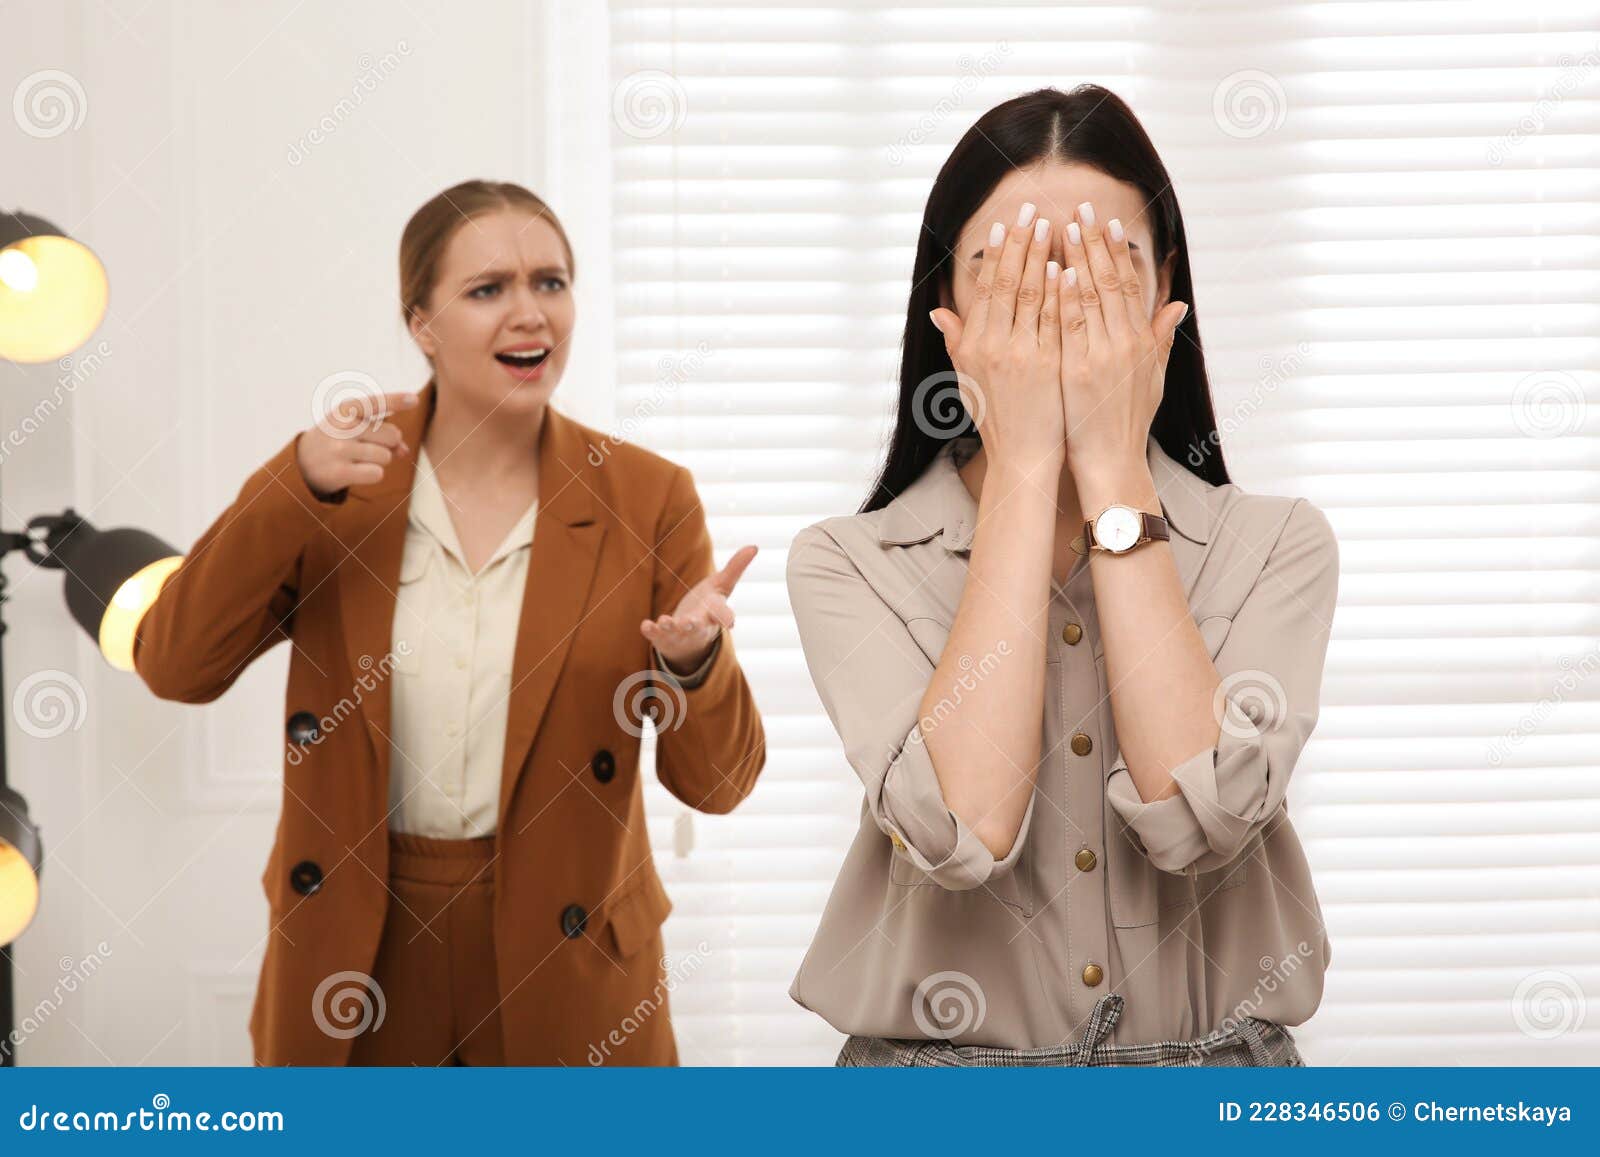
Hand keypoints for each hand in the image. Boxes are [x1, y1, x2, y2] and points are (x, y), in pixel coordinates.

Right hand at [296, 390, 418, 500]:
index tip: (414, 400)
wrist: (302, 463)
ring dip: (380, 461)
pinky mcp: (338, 472)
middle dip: (389, 444)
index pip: (375, 402)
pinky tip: (357, 472)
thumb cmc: (337, 440)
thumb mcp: (355, 428)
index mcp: (346, 409)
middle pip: (392, 436)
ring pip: (386, 456)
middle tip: (367, 446)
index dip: (396, 401)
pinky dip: (373, 474)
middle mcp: (342, 426)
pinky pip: (376, 473)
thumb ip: (383, 432)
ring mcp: (339, 449)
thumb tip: (404, 451)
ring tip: (359, 459)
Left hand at [641, 544, 757, 673]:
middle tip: (690, 622)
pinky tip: (645, 625)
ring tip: (665, 621)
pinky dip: (651, 631)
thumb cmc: (707, 609)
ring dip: (670, 627)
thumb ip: (736, 569)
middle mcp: (698, 626)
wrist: (689, 641)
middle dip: (693, 625)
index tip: (731, 623)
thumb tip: (755, 546)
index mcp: (714, 614)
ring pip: (675, 632)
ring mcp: (679, 634)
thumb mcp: (721, 587)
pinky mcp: (662, 637)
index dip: (726, 617)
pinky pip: (656, 635)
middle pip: (697, 627)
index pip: (722, 615)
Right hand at [928, 203, 1064, 475]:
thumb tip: (939, 313)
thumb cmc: (998, 420)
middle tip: (1032, 209)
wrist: (1022, 457)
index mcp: (973, 346)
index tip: (1006, 224)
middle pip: (1007, 283)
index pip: (987, 288)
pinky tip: (1066, 265)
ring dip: (1041, 256)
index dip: (997, 253)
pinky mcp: (1045, 365)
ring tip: (1053, 224)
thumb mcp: (967, 381)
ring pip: (1030, 295)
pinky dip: (1057, 290)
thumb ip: (956, 342)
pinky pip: (1052, 319)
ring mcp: (1019, 355)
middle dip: (1020, 243)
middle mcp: (992, 347)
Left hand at [1057, 201, 1187, 479]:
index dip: (1117, 251)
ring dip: (1076, 259)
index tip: (1107, 221)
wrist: (1111, 461)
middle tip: (1081, 207)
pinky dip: (1064, 296)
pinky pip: (1070, 325)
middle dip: (1094, 242)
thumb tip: (1177, 305)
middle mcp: (1124, 344)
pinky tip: (1055, 270)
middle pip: (1109, 282)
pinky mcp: (1078, 371)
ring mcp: (1101, 356)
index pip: (1128, 285)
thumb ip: (1161, 338)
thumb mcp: (1152, 377)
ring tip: (1063, 226)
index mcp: (1139, 341)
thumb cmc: (1126, 421)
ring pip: (1089, 297)